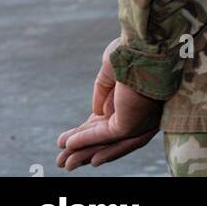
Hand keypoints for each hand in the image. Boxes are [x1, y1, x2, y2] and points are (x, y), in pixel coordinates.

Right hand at [56, 38, 162, 170]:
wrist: (144, 44)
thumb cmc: (134, 50)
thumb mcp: (113, 71)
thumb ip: (104, 92)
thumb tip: (96, 113)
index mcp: (140, 99)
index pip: (113, 122)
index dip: (91, 132)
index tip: (69, 140)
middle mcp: (143, 113)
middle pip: (110, 138)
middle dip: (84, 150)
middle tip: (62, 160)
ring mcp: (139, 120)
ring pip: (106, 141)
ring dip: (83, 152)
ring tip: (62, 162)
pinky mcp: (131, 123)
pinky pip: (103, 135)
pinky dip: (85, 140)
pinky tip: (68, 144)